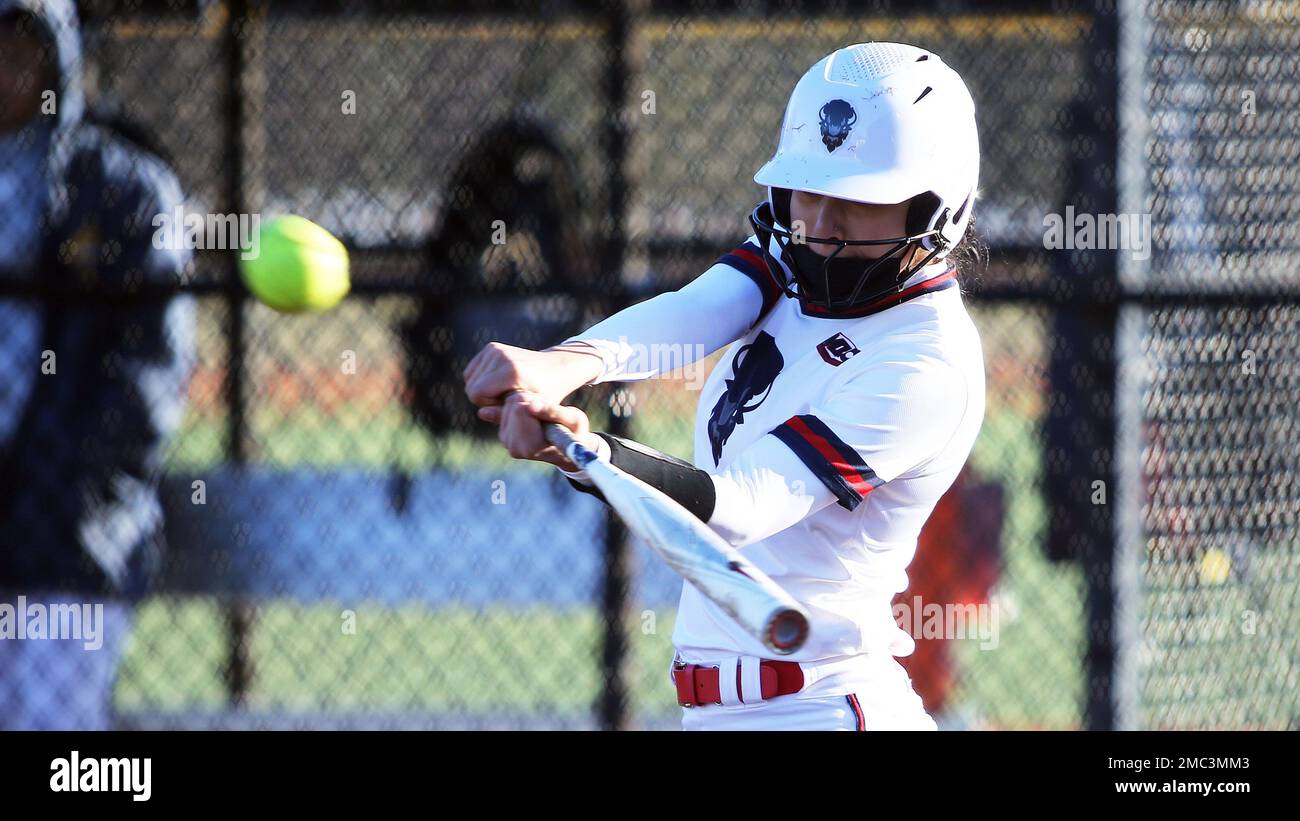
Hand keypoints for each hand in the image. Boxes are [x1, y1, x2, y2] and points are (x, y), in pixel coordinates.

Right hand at [463, 342, 603, 408]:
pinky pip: (472, 370)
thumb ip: (503, 414)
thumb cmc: (545, 393)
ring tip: (505, 390)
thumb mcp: (528, 409)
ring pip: (469, 378)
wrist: (556, 368)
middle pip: (470, 386)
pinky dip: (481, 379)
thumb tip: (480, 414)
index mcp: (511, 372)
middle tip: (507, 398)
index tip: (507, 403)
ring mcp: (495, 349)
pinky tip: (499, 382)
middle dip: (485, 397)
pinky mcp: (492, 347)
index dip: (488, 404)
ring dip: (484, 388)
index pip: (475, 393)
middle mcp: (500, 356)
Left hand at [478, 391, 600, 471]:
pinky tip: (533, 415)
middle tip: (546, 408)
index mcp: (531, 446)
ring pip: (508, 404)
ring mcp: (507, 443)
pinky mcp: (504, 436)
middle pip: (512, 404)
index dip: (535, 401)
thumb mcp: (573, 420)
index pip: (520, 409)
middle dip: (529, 400)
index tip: (548, 405)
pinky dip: (519, 406)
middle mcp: (515, 447)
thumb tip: (530, 405)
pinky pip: (505, 408)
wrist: (568, 448)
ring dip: (525, 402)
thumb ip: (553, 412)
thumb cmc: (574, 432)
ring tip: (542, 413)